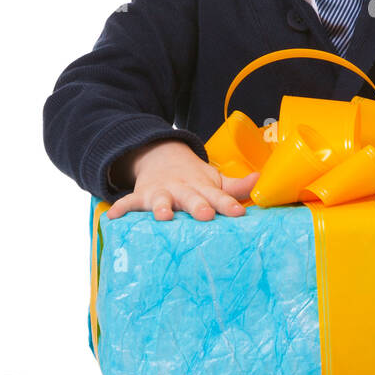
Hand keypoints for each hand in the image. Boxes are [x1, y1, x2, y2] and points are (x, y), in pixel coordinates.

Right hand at [105, 140, 259, 222]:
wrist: (162, 157)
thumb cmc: (195, 179)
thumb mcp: (216, 180)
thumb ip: (237, 186)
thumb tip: (261, 181)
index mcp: (203, 188)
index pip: (219, 197)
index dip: (229, 205)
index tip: (239, 214)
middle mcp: (183, 190)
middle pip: (192, 199)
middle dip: (198, 206)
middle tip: (205, 215)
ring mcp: (161, 192)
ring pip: (161, 200)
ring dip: (162, 207)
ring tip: (163, 216)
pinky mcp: (141, 195)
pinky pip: (128, 202)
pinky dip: (120, 209)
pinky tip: (113, 218)